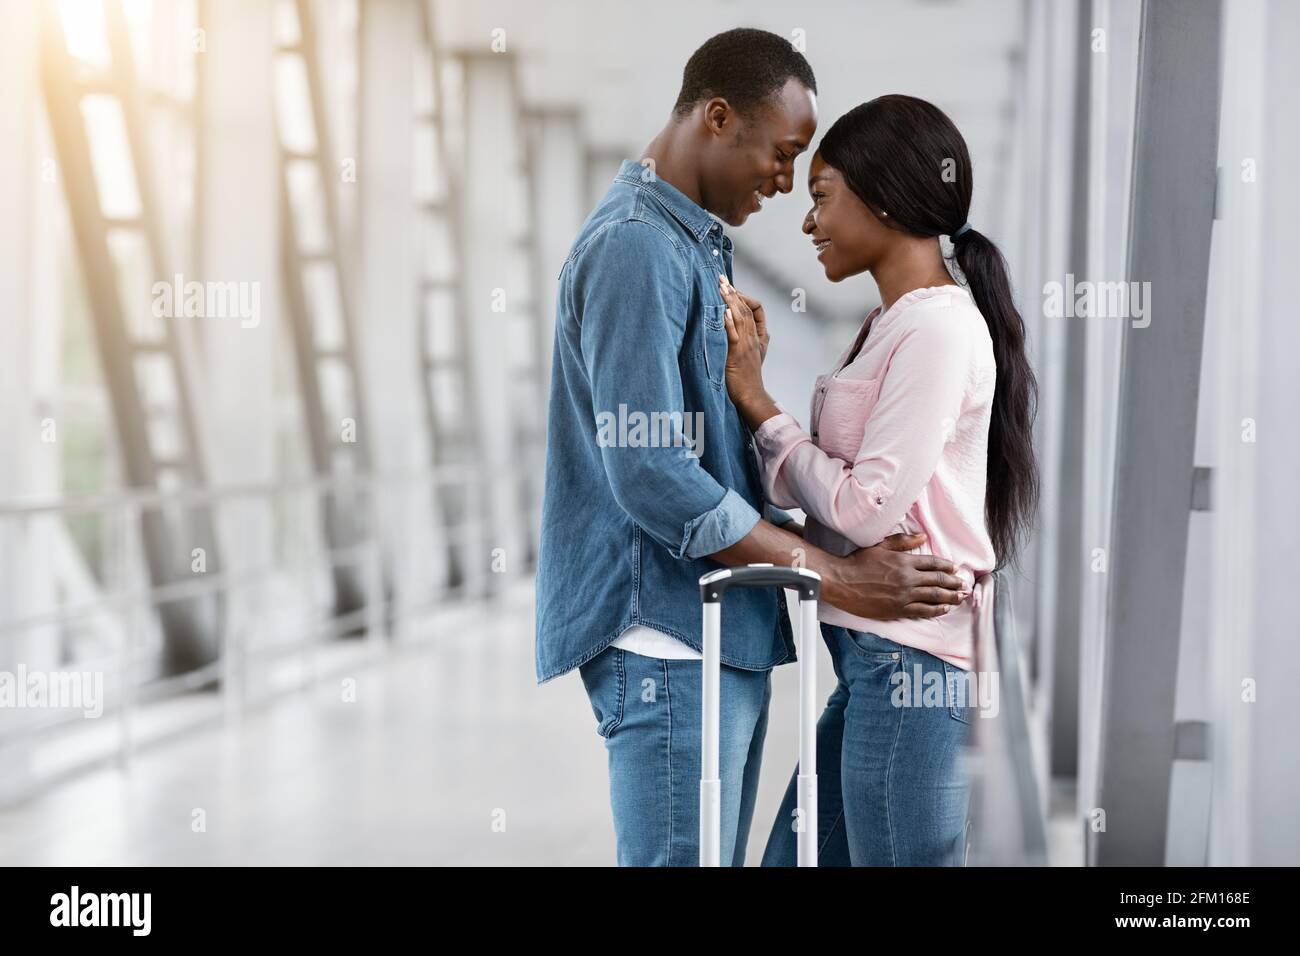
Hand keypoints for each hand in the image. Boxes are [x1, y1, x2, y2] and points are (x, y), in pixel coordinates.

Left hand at [719, 275, 771, 413]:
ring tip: (722, 287)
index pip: (757, 309)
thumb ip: (745, 339)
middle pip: (746, 308)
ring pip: (741, 317)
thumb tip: (731, 323)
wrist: (751, 396)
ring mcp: (747, 345)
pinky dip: (730, 322)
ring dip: (731, 301)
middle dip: (734, 292)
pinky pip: (734, 335)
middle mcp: (754, 338)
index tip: (731, 289)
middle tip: (721, 278)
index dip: (745, 297)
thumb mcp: (751, 355)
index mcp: (759, 337)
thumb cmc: (747, 378)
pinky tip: (724, 311)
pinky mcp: (737, 355)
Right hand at [820, 533, 968, 619]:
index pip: (933, 564)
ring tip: (960, 598)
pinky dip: (936, 610)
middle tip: (964, 585)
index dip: (947, 567)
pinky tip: (944, 609)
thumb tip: (922, 537)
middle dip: (954, 584)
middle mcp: (908, 579)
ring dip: (950, 597)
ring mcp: (904, 596)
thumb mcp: (880, 546)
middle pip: (938, 581)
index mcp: (904, 561)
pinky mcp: (898, 610)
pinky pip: (922, 611)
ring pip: (934, 597)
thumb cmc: (858, 563)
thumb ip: (903, 541)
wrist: (842, 582)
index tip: (955, 569)